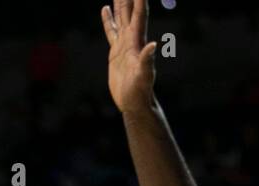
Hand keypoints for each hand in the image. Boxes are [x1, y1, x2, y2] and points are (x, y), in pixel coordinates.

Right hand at [102, 0, 156, 115]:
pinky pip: (111, 30)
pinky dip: (108, 19)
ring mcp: (123, 44)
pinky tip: (105, 9)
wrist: (133, 102)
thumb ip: (148, 61)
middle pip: (130, 11)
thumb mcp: (144, 76)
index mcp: (137, 41)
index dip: (139, 0)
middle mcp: (131, 39)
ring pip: (121, 17)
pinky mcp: (115, 51)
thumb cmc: (140, 91)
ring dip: (120, 2)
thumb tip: (153, 45)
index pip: (139, 15)